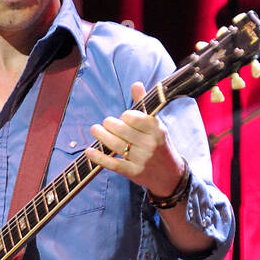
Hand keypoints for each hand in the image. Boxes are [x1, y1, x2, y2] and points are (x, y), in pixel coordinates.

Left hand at [85, 81, 186, 198]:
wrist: (170, 175)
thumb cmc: (159, 144)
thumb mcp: (156, 125)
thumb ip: (144, 105)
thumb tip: (136, 84)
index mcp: (157, 129)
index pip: (132, 117)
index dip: (124, 116)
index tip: (123, 119)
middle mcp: (150, 144)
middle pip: (121, 130)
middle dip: (109, 124)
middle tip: (105, 124)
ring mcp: (142, 160)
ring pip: (115, 145)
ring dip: (101, 136)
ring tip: (95, 130)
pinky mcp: (134, 173)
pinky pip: (112, 164)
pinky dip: (99, 157)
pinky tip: (89, 151)